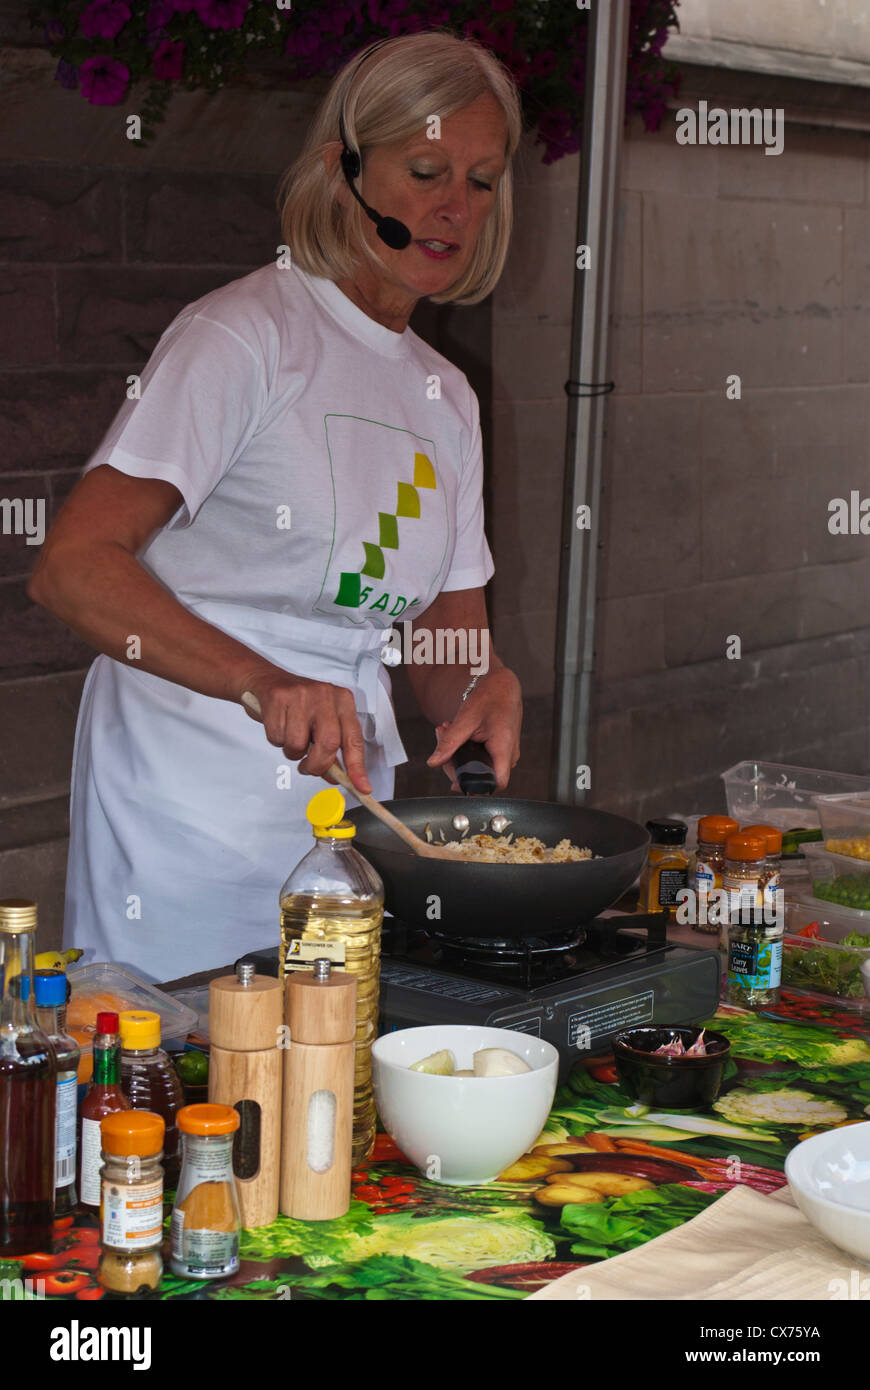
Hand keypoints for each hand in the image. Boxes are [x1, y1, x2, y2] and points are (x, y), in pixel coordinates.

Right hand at [239, 668, 370, 794]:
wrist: (265, 679)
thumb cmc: (297, 706)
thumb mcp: (320, 721)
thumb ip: (331, 747)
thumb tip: (336, 777)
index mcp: (342, 701)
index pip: (354, 739)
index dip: (357, 766)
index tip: (362, 788)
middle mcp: (325, 695)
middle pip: (329, 743)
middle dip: (317, 765)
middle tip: (307, 768)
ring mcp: (301, 695)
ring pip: (298, 743)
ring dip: (292, 751)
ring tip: (289, 736)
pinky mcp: (278, 698)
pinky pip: (278, 736)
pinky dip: (276, 739)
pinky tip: (277, 724)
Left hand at [426, 667, 521, 791]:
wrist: (502, 685)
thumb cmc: (491, 697)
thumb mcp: (466, 719)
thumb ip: (450, 743)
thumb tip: (434, 762)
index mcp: (504, 748)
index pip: (495, 783)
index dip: (474, 786)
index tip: (454, 780)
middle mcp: (508, 755)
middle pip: (480, 776)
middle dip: (455, 763)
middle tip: (441, 740)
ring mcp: (505, 754)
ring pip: (478, 767)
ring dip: (457, 753)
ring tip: (445, 730)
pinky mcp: (500, 750)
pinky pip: (481, 758)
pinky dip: (465, 749)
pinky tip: (455, 733)